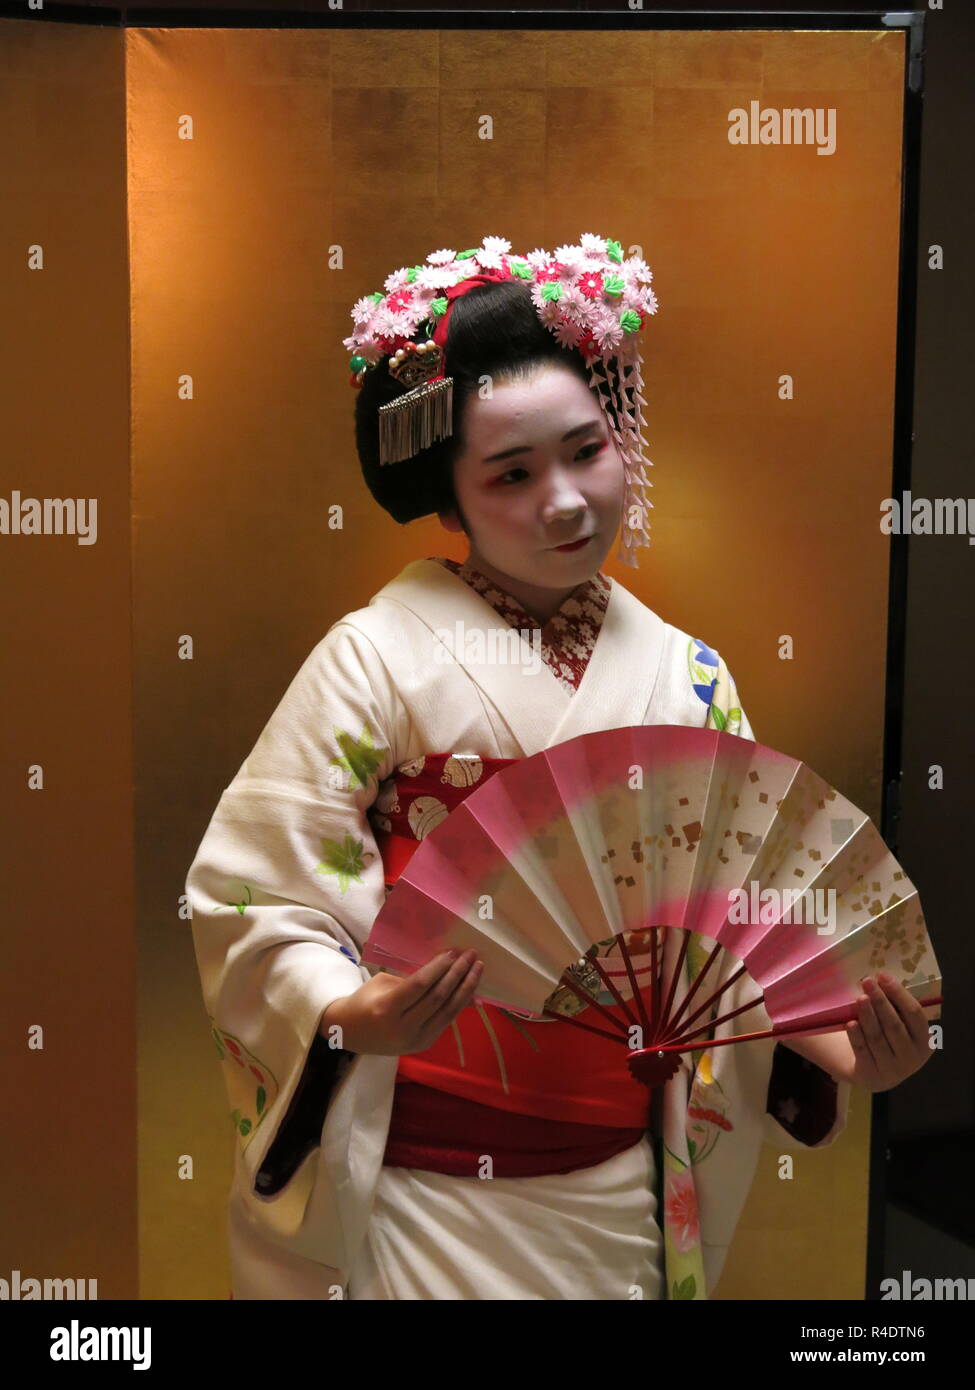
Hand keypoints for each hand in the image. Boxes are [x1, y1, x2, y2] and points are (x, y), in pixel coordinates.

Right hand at [318, 949, 482, 1055]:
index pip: (419, 985)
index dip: (439, 968)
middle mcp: (402, 1028)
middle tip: (471, 955)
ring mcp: (414, 1040)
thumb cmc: (365, 1000)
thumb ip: (413, 979)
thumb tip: (446, 969)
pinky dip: (461, 1004)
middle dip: (458, 974)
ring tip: (478, 969)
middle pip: (437, 998)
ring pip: (448, 1012)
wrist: (351, 1033)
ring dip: (466, 988)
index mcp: (386, 1008)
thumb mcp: (383, 983)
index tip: (453, 952)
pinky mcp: (423, 1045)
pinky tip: (471, 988)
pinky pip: (446, 1021)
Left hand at [846, 973, 940, 1091]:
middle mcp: (912, 1058)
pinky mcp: (871, 1075)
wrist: (873, 1071)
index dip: (899, 993)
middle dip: (880, 1001)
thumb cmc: (888, 1039)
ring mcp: (893, 1070)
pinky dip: (856, 1036)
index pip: (914, 1014)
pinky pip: (862, 1052)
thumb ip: (896, 1007)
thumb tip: (880, 978)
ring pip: (878, 1038)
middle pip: (895, 1025)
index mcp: (924, 1042)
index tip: (883, 975)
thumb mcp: (900, 1026)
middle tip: (867, 981)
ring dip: (868, 1015)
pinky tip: (851, 1023)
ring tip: (860, 998)